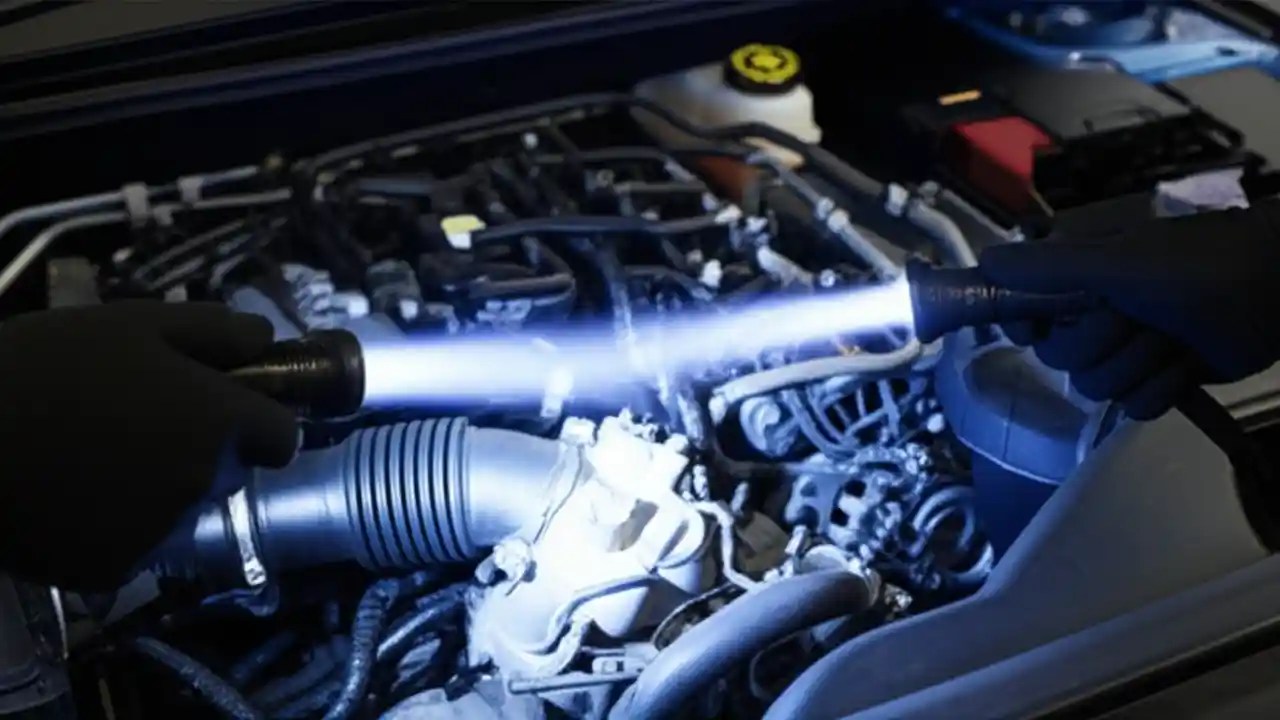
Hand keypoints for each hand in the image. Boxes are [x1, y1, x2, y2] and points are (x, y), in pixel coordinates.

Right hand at [0, 302, 297, 589]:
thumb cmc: (46, 367)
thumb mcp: (133, 324)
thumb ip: (216, 331)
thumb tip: (267, 341)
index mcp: (220, 423)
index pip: (281, 436)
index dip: (257, 420)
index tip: (221, 407)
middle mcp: (204, 483)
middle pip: (232, 471)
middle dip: (204, 449)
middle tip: (139, 420)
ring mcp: (161, 532)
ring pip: (185, 508)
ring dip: (161, 486)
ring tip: (95, 454)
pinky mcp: (113, 568)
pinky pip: (136, 544)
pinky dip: (116, 524)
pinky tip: (70, 494)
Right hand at [979, 203, 1279, 419]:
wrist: (1276, 288)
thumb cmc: (1198, 266)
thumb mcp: (1118, 262)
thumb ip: (1048, 266)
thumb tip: (985, 260)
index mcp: (1078, 279)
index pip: (1022, 311)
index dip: (1029, 323)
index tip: (1039, 325)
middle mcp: (1095, 313)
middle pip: (1060, 358)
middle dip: (1104, 342)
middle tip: (1137, 316)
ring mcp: (1128, 350)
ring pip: (1099, 386)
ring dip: (1141, 363)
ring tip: (1172, 336)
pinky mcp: (1159, 381)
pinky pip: (1136, 407)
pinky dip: (1165, 387)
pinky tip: (1187, 362)